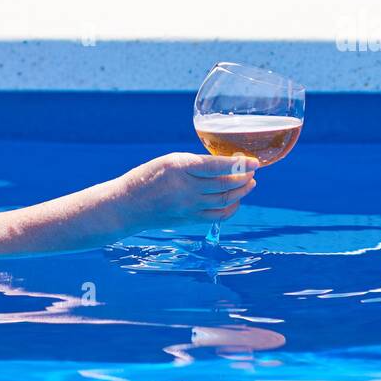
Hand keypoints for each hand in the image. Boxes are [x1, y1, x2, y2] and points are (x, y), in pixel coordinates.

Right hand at [121, 153, 258, 228]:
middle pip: (225, 185)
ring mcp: (189, 207)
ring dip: (241, 192)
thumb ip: (196, 163)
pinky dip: (231, 208)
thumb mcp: (169, 161)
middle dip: (244, 178)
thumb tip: (224, 166)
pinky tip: (236, 201)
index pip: (217, 167)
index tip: (254, 161)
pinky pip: (217, 216)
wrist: (126, 206)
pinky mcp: (189, 220)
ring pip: (224, 200)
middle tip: (253, 171)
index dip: (239, 165)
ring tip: (250, 183)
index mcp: (180, 168)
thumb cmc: (146, 178)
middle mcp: (187, 189)